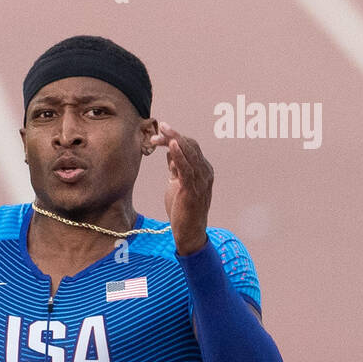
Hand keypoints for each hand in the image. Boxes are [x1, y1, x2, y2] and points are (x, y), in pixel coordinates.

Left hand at [149, 121, 212, 254]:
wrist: (189, 233)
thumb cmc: (183, 210)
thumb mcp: (177, 184)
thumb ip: (175, 168)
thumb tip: (169, 151)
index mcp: (202, 169)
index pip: (190, 146)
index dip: (174, 138)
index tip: (158, 136)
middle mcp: (205, 172)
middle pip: (190, 146)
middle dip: (174, 136)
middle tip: (159, 128)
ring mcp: (201, 180)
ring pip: (189, 153)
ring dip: (174, 141)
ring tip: (163, 131)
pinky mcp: (194, 190)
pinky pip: (187, 168)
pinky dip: (179, 155)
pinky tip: (171, 146)